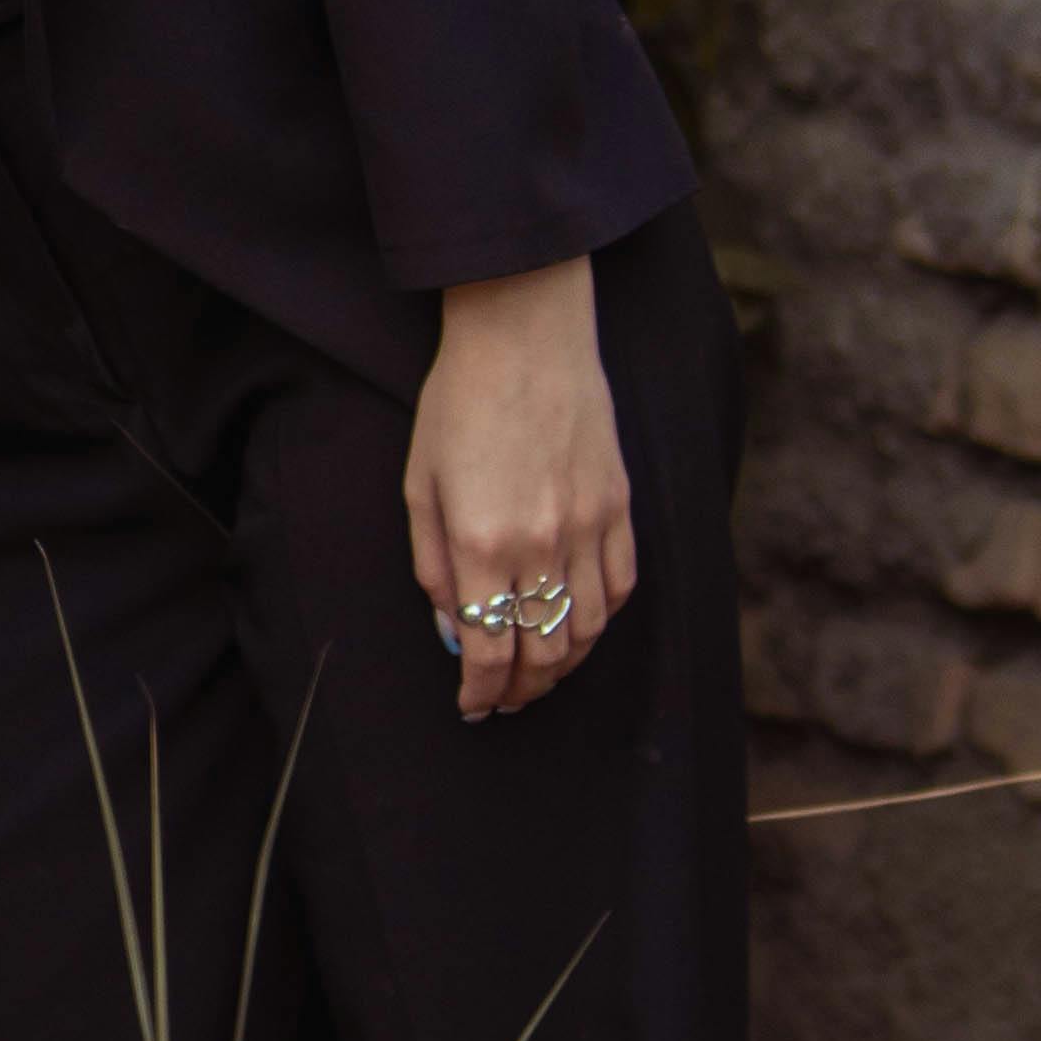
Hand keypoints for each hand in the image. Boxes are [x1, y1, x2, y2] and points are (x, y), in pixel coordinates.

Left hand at [405, 260, 636, 721]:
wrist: (525, 334)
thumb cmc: (459, 402)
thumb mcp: (420, 484)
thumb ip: (433, 564)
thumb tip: (452, 628)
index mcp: (482, 542)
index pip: (489, 649)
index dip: (481, 692)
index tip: (473, 706)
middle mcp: (541, 543)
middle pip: (543, 652)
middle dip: (523, 690)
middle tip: (506, 700)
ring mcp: (588, 525)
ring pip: (587, 629)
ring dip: (563, 665)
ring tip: (541, 673)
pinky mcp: (618, 504)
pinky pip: (620, 585)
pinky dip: (600, 619)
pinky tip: (580, 625)